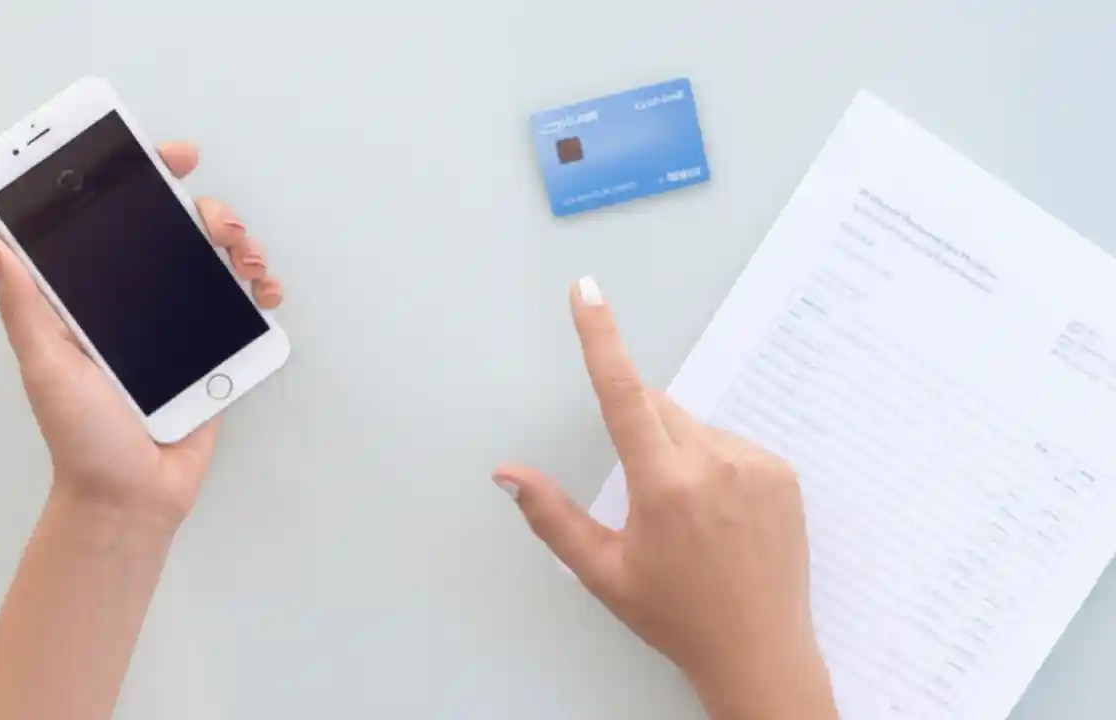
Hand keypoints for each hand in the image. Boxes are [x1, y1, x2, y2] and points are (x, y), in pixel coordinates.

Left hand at [0, 142, 283, 531]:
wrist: (133, 498)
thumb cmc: (82, 439)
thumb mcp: (47, 366)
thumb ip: (26, 307)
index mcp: (92, 297)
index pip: (115, 222)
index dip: (141, 179)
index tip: (170, 158)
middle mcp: (136, 301)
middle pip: (178, 230)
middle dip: (207, 210)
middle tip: (216, 222)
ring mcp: (178, 324)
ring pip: (217, 260)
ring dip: (241, 243)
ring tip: (247, 257)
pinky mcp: (213, 351)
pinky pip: (242, 307)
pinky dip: (260, 288)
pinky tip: (264, 290)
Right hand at [494, 277, 835, 719]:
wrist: (760, 652)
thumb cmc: (674, 615)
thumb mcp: (603, 572)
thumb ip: (551, 516)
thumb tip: (505, 472)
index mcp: (664, 485)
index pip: (622, 393)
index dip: (601, 336)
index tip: (587, 290)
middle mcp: (713, 463)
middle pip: (657, 408)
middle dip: (638, 430)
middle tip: (644, 496)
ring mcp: (755, 464)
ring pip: (694, 428)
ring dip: (677, 451)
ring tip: (691, 520)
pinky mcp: (783, 473)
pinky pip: (732, 446)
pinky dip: (715, 465)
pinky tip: (721, 518)